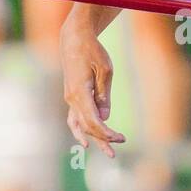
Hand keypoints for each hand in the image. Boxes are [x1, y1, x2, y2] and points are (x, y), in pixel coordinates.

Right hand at [61, 26, 126, 157]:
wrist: (74, 39)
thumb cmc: (92, 51)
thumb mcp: (105, 71)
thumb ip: (104, 96)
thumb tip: (104, 117)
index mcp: (79, 93)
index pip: (93, 122)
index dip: (106, 133)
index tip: (120, 138)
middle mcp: (71, 99)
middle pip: (87, 127)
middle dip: (103, 138)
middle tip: (120, 146)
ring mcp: (70, 99)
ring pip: (80, 125)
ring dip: (93, 138)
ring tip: (107, 151)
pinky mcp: (72, 96)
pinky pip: (75, 118)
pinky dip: (82, 130)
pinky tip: (87, 140)